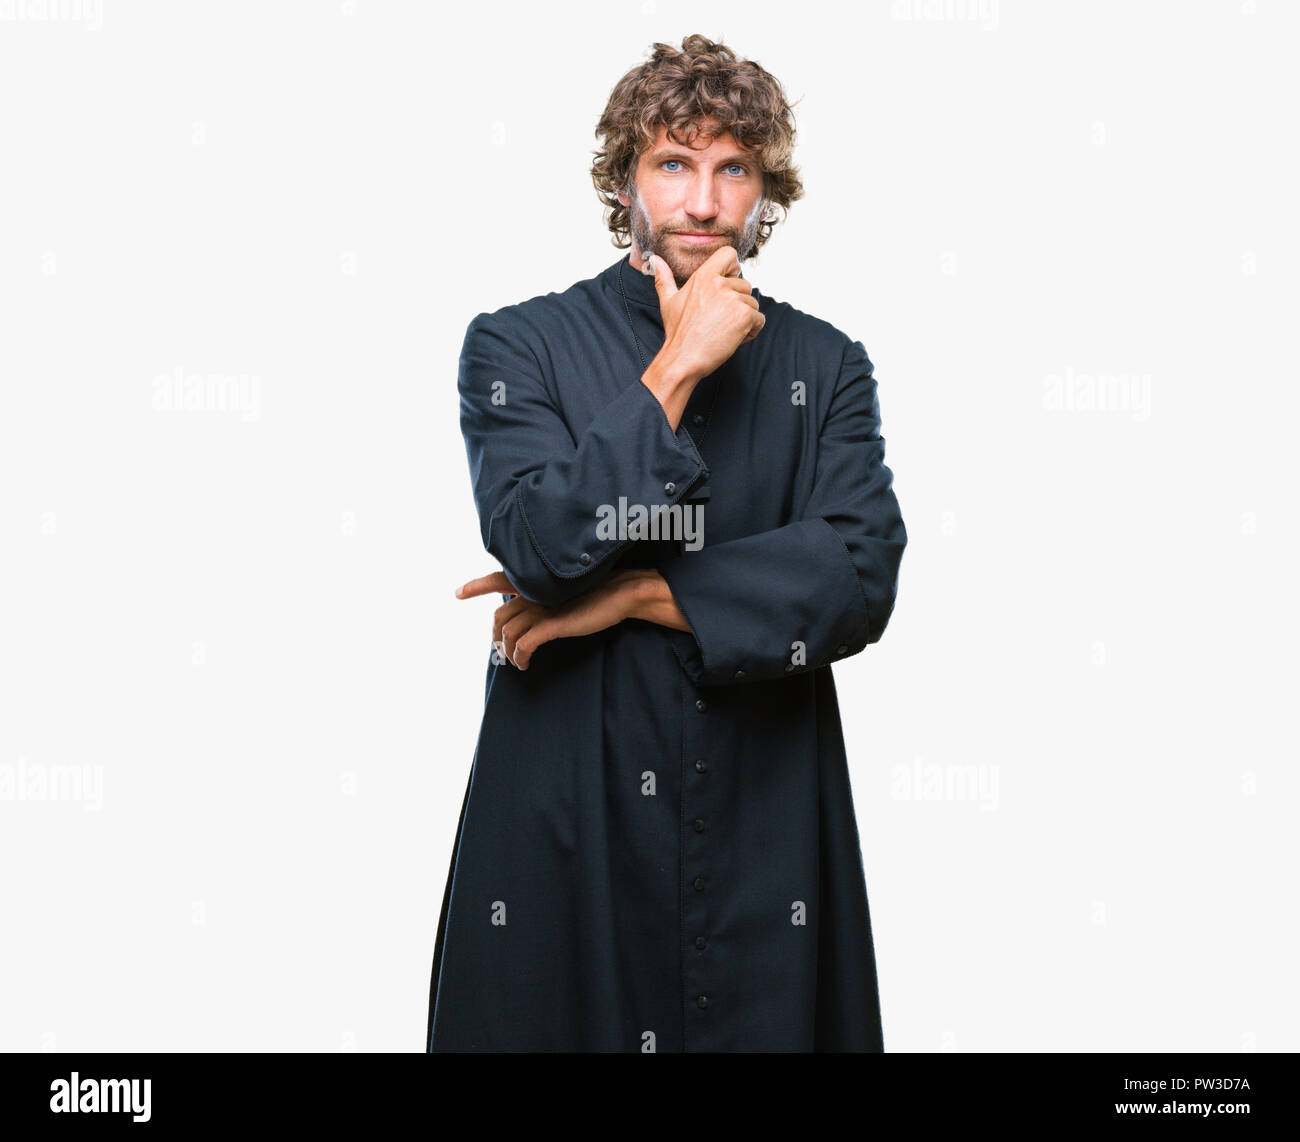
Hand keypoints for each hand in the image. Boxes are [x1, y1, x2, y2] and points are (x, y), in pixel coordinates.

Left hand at [455, 568, 657, 669]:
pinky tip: (524, 664)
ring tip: (515, 661)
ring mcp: (542, 607)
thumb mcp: (569, 594)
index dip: (477, 585)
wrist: (623, 592)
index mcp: (538, 581)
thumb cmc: (601, 594)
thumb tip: (537, 615)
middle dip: (495, 636)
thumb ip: (549, 598)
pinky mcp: (552, 623)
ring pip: (507, 632)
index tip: (458, 592)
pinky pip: (523, 644)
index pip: (499, 579)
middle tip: (502, 650)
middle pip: (500, 615)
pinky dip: (519, 657)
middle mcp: (535, 591)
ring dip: (507, 651)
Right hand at [648, 244, 765, 382]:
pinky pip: (760, 319)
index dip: (733, 268)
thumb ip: (664, 278)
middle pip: (745, 284)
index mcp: (702, 276)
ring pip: (753, 303)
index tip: (727, 284)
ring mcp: (732, 299)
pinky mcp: (743, 316)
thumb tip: (655, 259)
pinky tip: (735, 339)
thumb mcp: (668, 301)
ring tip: (726, 331)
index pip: (729, 254)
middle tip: (721, 321)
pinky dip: (752, 331)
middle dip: (738, 303)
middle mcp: (719, 284)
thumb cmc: (677, 332)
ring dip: (745, 319)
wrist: (682, 359)